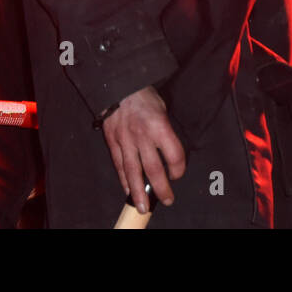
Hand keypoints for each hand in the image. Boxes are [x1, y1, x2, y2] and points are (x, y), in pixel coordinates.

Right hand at [102, 85, 186, 211]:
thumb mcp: (162, 109)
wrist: (117, 85)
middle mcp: (142, 136)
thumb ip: (166, 132)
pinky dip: (124, 179)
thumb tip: (169, 154)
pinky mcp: (112, 142)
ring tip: (143, 206)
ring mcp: (125, 140)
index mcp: (159, 126)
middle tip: (167, 200)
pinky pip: (119, 165)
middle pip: (154, 169)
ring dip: (139, 192)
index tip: (178, 174)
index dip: (179, 169)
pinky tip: (128, 190)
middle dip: (162, 188)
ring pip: (133, 172)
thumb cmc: (144, 96)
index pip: (174, 155)